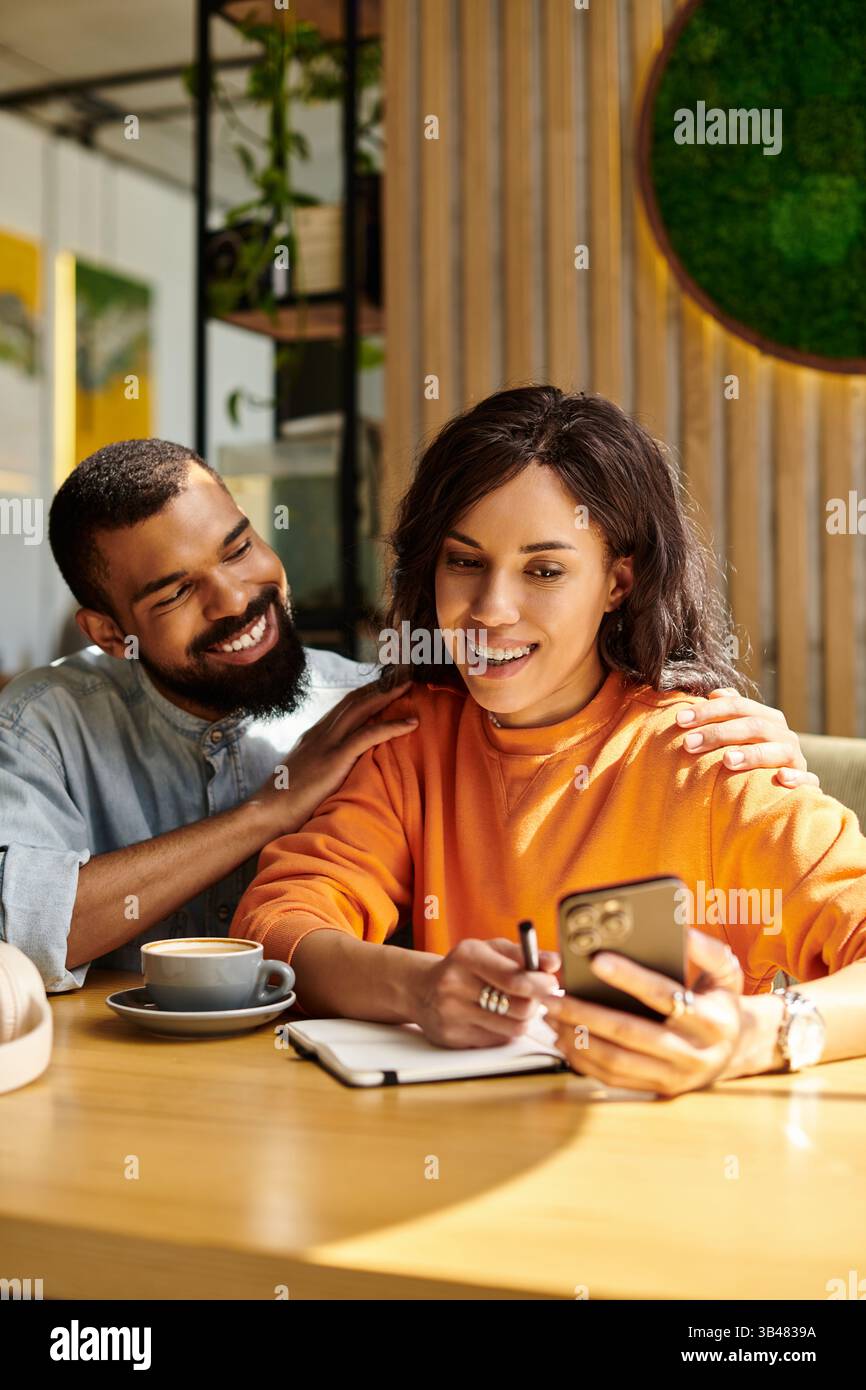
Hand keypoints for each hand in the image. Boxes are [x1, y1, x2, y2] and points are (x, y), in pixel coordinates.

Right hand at [250, 681, 417, 836]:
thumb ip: (319, 766)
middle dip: (381, 685)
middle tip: (404, 674)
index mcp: (314, 735)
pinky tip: (412, 723)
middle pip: (355, 699)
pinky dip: (392, 726)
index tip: (387, 684)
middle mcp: (320, 733)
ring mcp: (326, 744)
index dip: (367, 692)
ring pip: (362, 709)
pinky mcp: (334, 759)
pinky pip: (368, 736)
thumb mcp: (302, 776)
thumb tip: (334, 771)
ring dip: (389, 695)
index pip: (344, 705)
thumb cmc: (283, 803)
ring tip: (411, 686)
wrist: (266, 813)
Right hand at [413, 937, 560, 1047]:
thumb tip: (553, 963)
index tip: (551, 983)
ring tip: (516, 1006)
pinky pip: (498, 1040)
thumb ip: (525, 954)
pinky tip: (495, 1018)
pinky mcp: (453, 1038)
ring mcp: (452, 1015)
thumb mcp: (490, 949)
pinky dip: (505, 1030)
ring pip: (514, 1028)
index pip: (515, 978)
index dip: (541, 984)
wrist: (420, 989)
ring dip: (523, 1018)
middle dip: (536, 1002)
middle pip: (520, 1007)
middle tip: (536, 996)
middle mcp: (455, 985)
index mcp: (467, 956)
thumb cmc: (463, 967)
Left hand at [544, 929, 743, 1096]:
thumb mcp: (726, 973)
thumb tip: (681, 929)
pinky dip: (583, 1059)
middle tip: (551, 995)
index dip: (630, 977)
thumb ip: (706, 949)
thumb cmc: (720, 1002)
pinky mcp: (657, 1089)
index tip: (596, 960)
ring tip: (551, 1014)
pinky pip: (613, 1078)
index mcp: (711, 1020)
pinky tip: (564, 1038)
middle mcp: (692, 1053)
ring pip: (615, 1060)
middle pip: (628, 1032)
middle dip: (584, 1013)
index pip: (664, 996)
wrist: (735, 1051)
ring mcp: (673, 1076)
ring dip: (577, 1037)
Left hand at [676, 688, 818, 788]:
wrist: (783, 786)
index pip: (737, 706)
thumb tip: (715, 693)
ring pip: (777, 750)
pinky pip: (807, 781)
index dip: (708, 710)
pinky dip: (796, 779)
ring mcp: (796, 758)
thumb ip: (729, 712)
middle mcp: (783, 734)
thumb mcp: (740, 732)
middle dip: (719, 733)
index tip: (679, 720)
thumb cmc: (752, 755)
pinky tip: (780, 778)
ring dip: (752, 754)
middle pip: (752, 726)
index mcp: (766, 718)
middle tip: (688, 744)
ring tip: (726, 760)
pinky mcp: (807, 783)